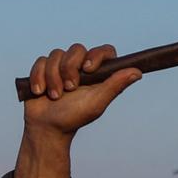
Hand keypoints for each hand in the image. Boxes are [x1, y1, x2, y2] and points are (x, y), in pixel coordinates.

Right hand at [16, 43, 140, 177]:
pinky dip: (39, 77)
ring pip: (56, 54)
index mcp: (97, 73)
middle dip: (69, 69)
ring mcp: (61, 67)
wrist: (47, 128)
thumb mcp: (97, 102)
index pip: (104, 51)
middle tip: (69, 89)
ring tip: (54, 96)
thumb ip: (115, 85)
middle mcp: (80, 67)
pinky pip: (41, 61)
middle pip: (76, 49)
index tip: (88, 68)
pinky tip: (40, 92)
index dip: (96, 55)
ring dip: (53, 77)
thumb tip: (138, 72)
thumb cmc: (74, 117)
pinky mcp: (44, 69)